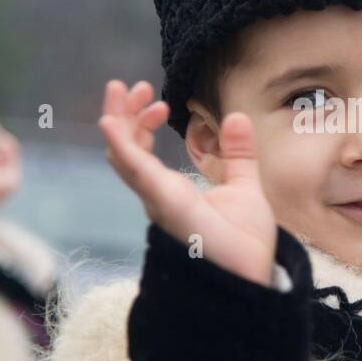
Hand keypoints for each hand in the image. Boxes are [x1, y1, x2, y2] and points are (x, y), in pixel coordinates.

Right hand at [98, 79, 276, 286]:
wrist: (251, 274)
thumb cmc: (244, 243)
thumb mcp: (244, 186)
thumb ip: (237, 154)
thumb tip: (237, 117)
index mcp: (170, 191)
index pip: (142, 151)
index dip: (142, 122)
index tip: (158, 101)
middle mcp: (157, 194)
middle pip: (124, 149)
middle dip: (122, 115)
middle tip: (129, 86)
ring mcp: (157, 199)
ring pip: (122, 155)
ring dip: (117, 121)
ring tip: (122, 90)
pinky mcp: (165, 203)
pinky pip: (136, 172)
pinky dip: (121, 146)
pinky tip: (111, 123)